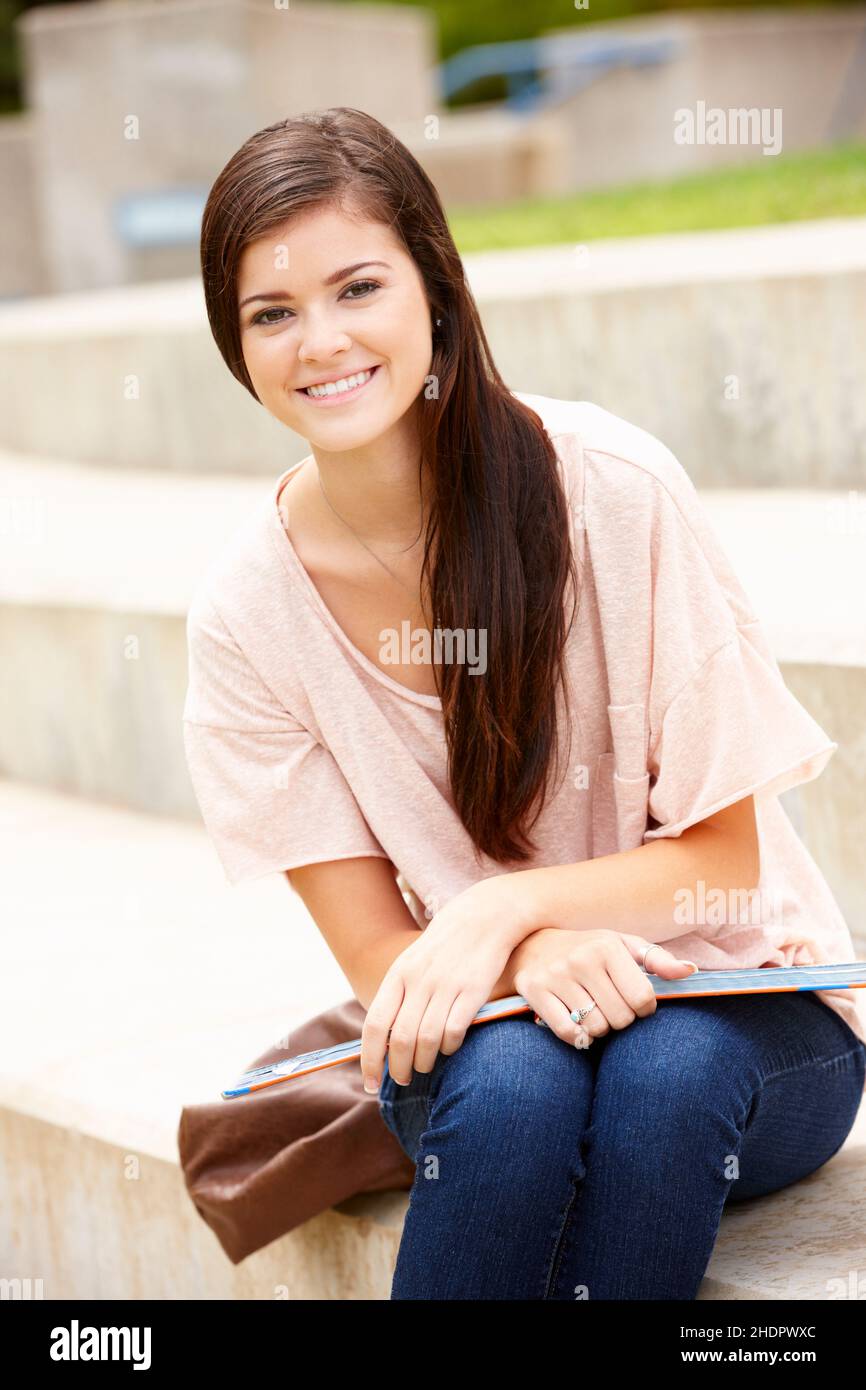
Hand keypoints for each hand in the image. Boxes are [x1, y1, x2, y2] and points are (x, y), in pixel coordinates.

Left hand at [360, 876, 529, 1092]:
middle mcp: (419, 980)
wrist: (485, 916)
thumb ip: (398, 996)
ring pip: (427, 1040)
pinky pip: (455, 1030)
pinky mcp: (473, 990)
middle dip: (398, 1069)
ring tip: (425, 1068)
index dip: (369, 1059)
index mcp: (398, 974)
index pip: (375, 1024)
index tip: (371, 1084)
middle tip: (404, 1080)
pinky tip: (450, 1048)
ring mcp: (446, 985)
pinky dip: (450, 1047)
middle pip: (400, 1039)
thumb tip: (382, 1039)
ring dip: (424, 1063)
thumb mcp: (413, 962)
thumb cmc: (446, 945)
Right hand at [512, 928, 698, 1047]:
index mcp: (607, 946)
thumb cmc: (587, 947)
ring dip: (598, 1028)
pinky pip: (569, 1032)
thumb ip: (658, 960)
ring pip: (596, 1028)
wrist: (531, 942)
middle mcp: (581, 959)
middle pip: (621, 1018)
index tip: (635, 1002)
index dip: (644, 1009)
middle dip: (620, 1019)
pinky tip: (575, 1020)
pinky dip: (577, 1036)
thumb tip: (690, 970)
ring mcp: (555, 975)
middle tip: (609, 1006)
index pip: (643, 999)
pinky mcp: (534, 991)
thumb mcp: (622, 945)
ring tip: (590, 1010)